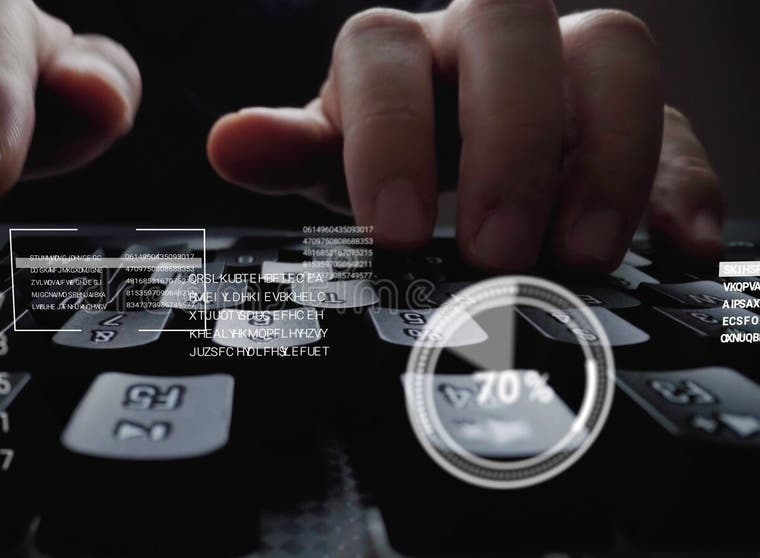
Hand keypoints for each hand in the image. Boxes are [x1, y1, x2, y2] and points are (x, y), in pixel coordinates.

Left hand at [208, 2, 721, 271]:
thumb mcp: (330, 168)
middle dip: (507, 140)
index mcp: (396, 53)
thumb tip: (230, 143)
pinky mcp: (628, 120)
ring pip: (609, 54)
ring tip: (582, 254)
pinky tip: (676, 242)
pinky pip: (675, 120)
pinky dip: (680, 178)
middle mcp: (481, 44)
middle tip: (494, 249)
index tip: (389, 230)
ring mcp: (562, 73)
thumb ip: (291, 154)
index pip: (382, 46)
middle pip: (511, 25)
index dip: (388, 131)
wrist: (447, 174)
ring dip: (603, 155)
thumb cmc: (384, 168)